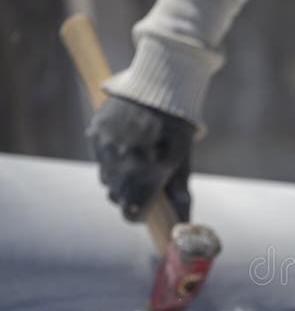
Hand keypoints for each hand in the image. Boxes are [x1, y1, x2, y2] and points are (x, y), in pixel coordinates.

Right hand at [87, 95, 194, 221]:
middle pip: (116, 197)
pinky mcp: (95, 132)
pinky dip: (112, 159)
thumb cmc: (176, 129)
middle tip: (144, 184)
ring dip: (119, 178)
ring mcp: (105, 146)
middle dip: (130, 196)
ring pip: (106, 178)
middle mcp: (122, 162)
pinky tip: (127, 145)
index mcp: (146, 172)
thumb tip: (183, 223)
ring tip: (137, 162)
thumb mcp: (182, 162)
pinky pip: (100, 158)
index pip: (130, 211)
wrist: (159, 87)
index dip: (138, 215)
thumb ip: (179, 194)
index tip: (145, 210)